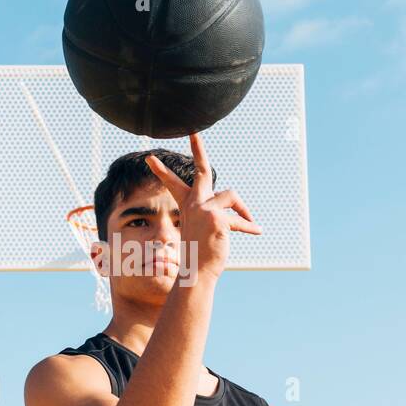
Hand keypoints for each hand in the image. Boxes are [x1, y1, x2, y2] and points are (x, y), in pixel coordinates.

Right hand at [144, 132, 261, 279]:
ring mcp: (204, 209)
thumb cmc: (201, 254)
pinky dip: (249, 226)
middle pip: (200, 170)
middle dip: (198, 149)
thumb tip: (233, 205)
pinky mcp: (217, 218)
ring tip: (250, 222)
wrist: (197, 272)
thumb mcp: (204, 229)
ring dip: (242, 209)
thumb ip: (213, 212)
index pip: (172, 183)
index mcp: (187, 205)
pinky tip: (257, 231)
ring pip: (231, 196)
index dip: (160, 170)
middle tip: (194, 133)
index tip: (148, 157)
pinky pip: (239, 219)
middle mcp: (194, 204)